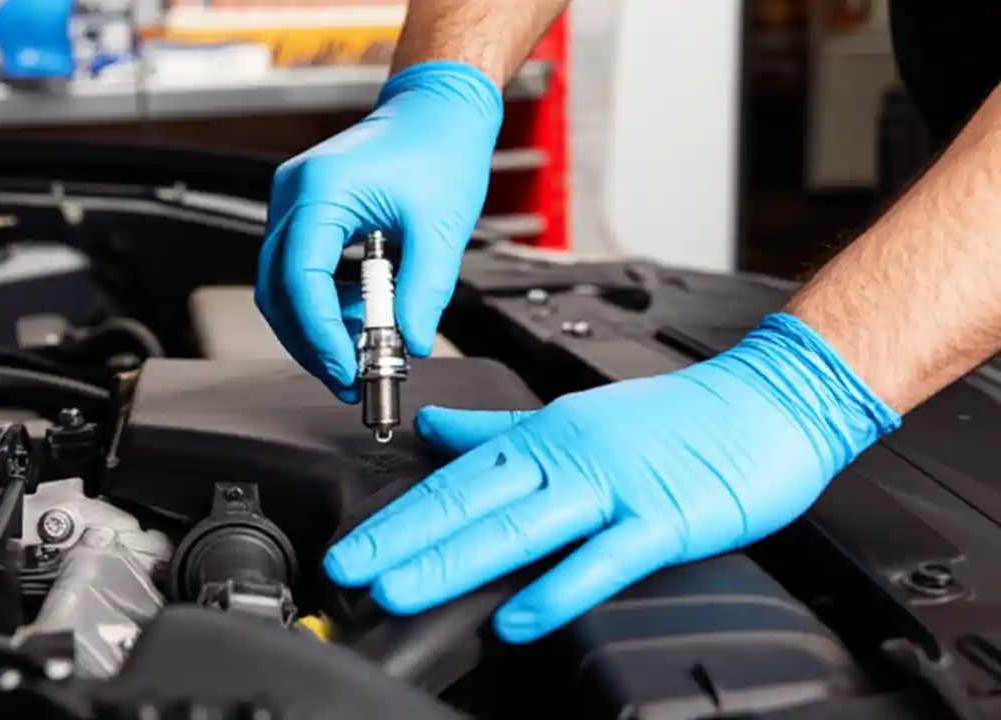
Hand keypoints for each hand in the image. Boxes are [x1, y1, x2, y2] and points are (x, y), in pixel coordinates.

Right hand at [255, 62, 503, 400]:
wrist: (439, 110)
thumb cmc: (440, 148)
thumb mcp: (442, 229)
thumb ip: (424, 292)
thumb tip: (412, 343)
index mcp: (321, 190)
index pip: (301, 278)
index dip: (320, 333)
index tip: (348, 368)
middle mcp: (295, 194)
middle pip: (278, 289)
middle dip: (311, 341)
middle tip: (350, 378)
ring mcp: (295, 202)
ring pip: (283, 285)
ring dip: (317, 326)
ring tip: (364, 350)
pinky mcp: (306, 212)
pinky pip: (299, 270)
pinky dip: (325, 302)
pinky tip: (360, 317)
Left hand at [324, 314, 901, 642]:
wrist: (770, 400)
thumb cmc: (674, 417)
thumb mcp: (571, 414)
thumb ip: (497, 427)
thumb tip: (435, 431)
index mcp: (545, 437)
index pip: (456, 480)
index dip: (399, 516)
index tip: (352, 547)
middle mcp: (569, 458)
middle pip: (471, 502)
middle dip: (403, 539)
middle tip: (348, 569)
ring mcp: (615, 488)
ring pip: (520, 526)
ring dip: (454, 560)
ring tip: (400, 589)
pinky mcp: (663, 519)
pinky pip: (603, 559)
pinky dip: (557, 588)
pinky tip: (518, 618)